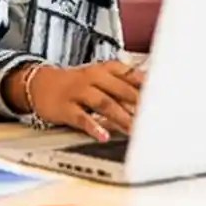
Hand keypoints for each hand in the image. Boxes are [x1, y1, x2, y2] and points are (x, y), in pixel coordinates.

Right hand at [11, 61, 142, 140]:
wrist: (40, 84)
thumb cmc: (77, 84)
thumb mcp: (101, 77)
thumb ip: (124, 86)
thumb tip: (152, 99)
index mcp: (104, 69)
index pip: (130, 75)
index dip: (147, 87)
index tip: (164, 97)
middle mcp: (93, 78)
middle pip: (120, 90)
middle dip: (139, 104)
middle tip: (154, 117)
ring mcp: (79, 92)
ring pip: (104, 104)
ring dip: (121, 117)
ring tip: (135, 130)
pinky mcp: (66, 108)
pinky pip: (81, 118)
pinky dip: (93, 127)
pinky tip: (103, 135)